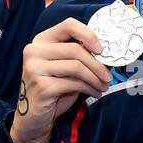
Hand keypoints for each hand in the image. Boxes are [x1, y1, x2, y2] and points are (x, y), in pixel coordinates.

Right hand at [10, 18, 111, 142]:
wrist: (34, 117)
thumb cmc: (53, 89)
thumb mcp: (64, 67)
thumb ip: (78, 55)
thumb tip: (104, 52)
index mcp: (41, 41)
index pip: (68, 25)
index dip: (88, 34)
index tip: (101, 49)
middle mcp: (34, 51)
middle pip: (75, 49)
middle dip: (97, 64)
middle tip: (108, 76)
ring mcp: (35, 68)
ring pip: (77, 67)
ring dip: (95, 78)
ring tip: (103, 86)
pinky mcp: (42, 86)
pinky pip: (74, 83)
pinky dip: (89, 88)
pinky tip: (94, 93)